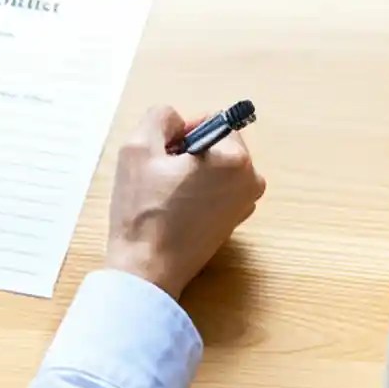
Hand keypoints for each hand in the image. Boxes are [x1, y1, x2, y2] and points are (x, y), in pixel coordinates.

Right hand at [105, 105, 265, 297]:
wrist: (147, 270)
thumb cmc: (143, 212)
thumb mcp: (138, 147)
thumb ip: (160, 117)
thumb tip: (175, 121)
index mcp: (236, 160)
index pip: (212, 121)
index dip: (181, 131)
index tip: (163, 155)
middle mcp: (251, 182)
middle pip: (216, 145)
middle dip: (188, 152)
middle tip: (160, 175)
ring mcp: (244, 206)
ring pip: (214, 168)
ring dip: (190, 172)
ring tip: (164, 194)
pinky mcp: (232, 224)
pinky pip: (215, 191)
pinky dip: (195, 193)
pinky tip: (172, 210)